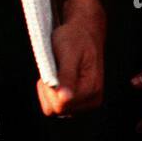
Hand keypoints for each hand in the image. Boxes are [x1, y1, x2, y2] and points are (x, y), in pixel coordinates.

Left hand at [38, 0, 104, 115]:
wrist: (84, 31)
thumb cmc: (75, 38)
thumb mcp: (68, 53)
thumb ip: (67, 76)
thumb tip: (65, 98)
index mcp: (92, 89)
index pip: (61, 105)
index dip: (49, 90)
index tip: (50, 70)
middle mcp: (92, 100)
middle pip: (58, 110)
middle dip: (48, 91)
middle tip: (52, 69)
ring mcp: (86, 101)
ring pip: (56, 109)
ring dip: (49, 92)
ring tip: (55, 72)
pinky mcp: (80, 99)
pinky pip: (58, 105)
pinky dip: (51, 92)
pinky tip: (55, 77)